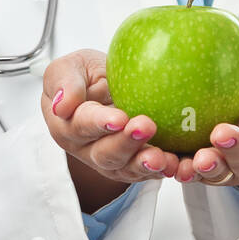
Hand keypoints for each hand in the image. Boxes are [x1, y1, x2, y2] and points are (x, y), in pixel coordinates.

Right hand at [41, 49, 180, 182]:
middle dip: (126, 143)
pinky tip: (176, 164)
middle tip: (146, 127)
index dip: (99, 123)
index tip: (119, 118)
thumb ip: (64, 80)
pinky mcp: (134, 165)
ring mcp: (111, 160)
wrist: (108, 87)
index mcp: (67, 124)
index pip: (81, 125)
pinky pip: (147, 172)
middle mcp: (87, 148)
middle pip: (105, 153)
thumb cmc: (86, 75)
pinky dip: (162, 170)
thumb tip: (63, 105)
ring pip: (126, 168)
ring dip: (144, 164)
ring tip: (161, 157)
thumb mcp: (71, 66)